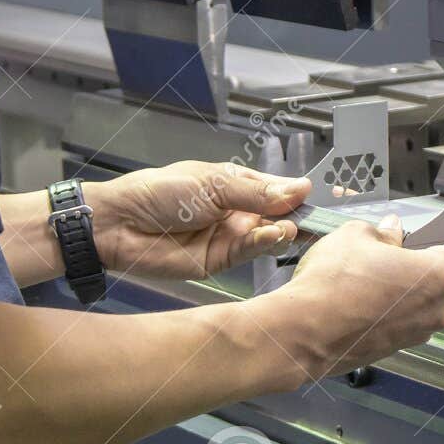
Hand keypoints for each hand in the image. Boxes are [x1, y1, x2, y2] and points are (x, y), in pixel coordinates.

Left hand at [86, 162, 311, 279]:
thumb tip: (299, 188)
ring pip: (267, 234)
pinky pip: (250, 251)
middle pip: (277, 214)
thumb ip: (257, 191)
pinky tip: (275, 233)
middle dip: (297, 214)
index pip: (276, 188)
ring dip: (282, 229)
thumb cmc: (159, 192)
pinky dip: (265, 243)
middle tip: (317, 215)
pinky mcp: (221, 260)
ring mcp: (230, 236)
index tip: (322, 193)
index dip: (298, 191)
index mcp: (235, 184)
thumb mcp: (213, 182)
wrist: (121, 224)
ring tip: (291, 225)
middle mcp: (237, 211)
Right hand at [275, 217, 443, 378]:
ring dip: (401, 290)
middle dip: (419, 265)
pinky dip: (387, 310)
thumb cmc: (333, 282)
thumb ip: (382, 232)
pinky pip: (400, 321)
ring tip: (364, 279)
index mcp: (438, 274)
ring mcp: (417, 334)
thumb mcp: (356, 236)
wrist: (304, 333)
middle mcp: (436, 309)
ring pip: (419, 303)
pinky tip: (358, 301)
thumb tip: (391, 231)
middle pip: (440, 280)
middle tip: (389, 253)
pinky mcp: (396, 350)